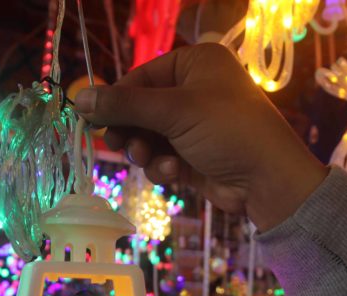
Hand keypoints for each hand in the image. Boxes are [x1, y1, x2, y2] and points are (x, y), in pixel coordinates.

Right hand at [74, 43, 326, 230]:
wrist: (268, 180)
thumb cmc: (227, 130)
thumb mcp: (174, 112)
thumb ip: (124, 106)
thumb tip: (78, 98)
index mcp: (196, 64)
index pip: (141, 77)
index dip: (117, 100)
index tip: (92, 119)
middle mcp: (195, 90)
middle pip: (142, 109)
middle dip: (131, 130)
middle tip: (117, 144)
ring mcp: (196, 126)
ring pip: (150, 137)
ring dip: (145, 151)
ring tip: (148, 160)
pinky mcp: (195, 157)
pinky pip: (163, 157)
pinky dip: (163, 166)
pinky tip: (173, 173)